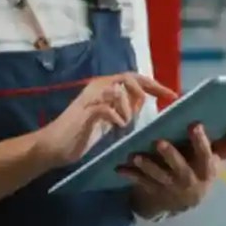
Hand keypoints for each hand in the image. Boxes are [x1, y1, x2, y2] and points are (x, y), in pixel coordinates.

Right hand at [33, 73, 177, 169]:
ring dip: (129, 108)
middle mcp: (97, 87)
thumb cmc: (81, 135)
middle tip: (158, 106)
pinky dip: (117, 117)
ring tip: (126, 124)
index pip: (134, 78)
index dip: (155, 85)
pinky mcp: (84, 112)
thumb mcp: (110, 120)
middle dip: (146, 91)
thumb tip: (146, 102)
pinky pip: (107, 108)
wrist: (53, 147)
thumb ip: (125, 109)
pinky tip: (118, 127)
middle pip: (129, 78)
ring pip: (118, 90)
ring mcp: (90, 98)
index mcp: (104, 87)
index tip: (173, 95)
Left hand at [119, 122, 225, 214]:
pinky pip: (140, 183)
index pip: (205, 155)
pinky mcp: (153, 191)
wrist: (185, 203)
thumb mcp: (220, 159)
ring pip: (157, 177)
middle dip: (170, 156)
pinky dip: (130, 175)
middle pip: (179, 168)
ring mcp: (170, 188)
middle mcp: (189, 181)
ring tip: (135, 155)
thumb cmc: (203, 170)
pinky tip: (120, 167)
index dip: (200, 141)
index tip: (195, 124)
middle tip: (159, 141)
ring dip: (146, 166)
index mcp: (206, 170)